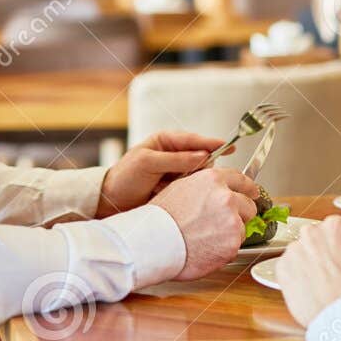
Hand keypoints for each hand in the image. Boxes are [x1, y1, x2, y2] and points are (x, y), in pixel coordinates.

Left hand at [96, 130, 228, 216]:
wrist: (112, 201)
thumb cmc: (124, 177)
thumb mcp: (147, 163)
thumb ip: (175, 159)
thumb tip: (202, 155)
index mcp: (165, 142)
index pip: (193, 139)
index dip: (211, 143)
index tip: (228, 146)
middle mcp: (173, 155)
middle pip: (201, 157)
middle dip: (202, 166)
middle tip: (193, 176)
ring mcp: (176, 173)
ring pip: (199, 174)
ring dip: (195, 181)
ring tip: (175, 187)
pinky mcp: (177, 189)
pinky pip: (193, 188)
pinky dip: (191, 192)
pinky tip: (180, 196)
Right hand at [148, 168, 258, 279]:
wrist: (155, 241)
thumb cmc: (161, 218)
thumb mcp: (180, 187)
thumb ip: (204, 186)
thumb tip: (215, 189)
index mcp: (212, 180)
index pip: (242, 179)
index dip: (248, 188)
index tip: (252, 192)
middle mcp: (226, 197)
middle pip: (249, 205)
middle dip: (240, 214)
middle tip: (223, 223)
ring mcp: (232, 220)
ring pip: (243, 227)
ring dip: (232, 233)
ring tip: (208, 237)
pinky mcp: (233, 243)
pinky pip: (236, 245)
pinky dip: (226, 248)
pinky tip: (208, 248)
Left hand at [276, 217, 340, 326]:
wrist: (340, 316)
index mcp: (333, 228)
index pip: (334, 226)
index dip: (339, 240)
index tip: (340, 248)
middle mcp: (309, 234)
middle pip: (314, 237)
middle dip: (321, 250)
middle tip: (331, 269)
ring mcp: (293, 250)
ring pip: (300, 253)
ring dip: (307, 263)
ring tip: (321, 282)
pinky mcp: (281, 268)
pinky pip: (288, 268)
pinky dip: (296, 276)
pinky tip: (309, 287)